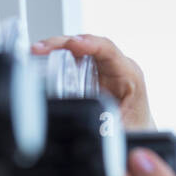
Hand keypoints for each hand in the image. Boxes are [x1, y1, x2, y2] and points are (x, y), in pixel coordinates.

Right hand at [30, 33, 155, 130]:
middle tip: (41, 49)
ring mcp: (101, 67)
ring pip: (76, 49)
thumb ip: (110, 128)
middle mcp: (115, 66)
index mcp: (129, 75)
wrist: (139, 132)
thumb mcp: (126, 130)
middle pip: (87, 44)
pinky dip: (55, 57)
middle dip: (62, 43)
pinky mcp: (90, 71)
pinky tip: (40, 58)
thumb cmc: (137, 128)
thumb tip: (92, 129)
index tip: (73, 44)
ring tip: (35, 51)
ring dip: (55, 48)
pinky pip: (72, 58)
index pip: (108, 50)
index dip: (90, 44)